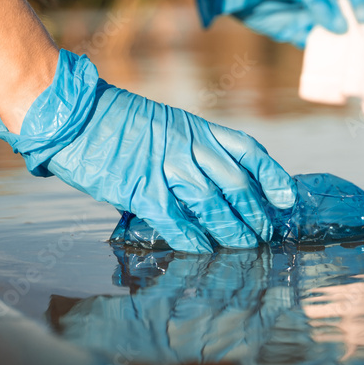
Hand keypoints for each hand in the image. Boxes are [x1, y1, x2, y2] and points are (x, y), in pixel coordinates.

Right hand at [0, 50, 296, 252]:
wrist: (75, 114)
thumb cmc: (114, 121)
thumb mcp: (163, 125)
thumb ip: (187, 150)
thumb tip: (209, 183)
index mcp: (196, 129)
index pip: (247, 151)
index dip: (272, 176)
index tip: (288, 198)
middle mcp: (189, 147)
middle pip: (236, 184)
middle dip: (256, 213)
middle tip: (268, 234)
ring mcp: (166, 168)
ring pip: (212, 204)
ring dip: (232, 230)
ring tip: (247, 247)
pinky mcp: (140, 189)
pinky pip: (175, 219)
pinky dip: (192, 237)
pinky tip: (203, 250)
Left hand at [195, 0, 363, 47]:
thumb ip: (320, 2)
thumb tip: (343, 26)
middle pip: (350, 16)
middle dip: (359, 30)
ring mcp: (309, 16)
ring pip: (334, 34)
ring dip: (342, 46)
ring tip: (350, 59)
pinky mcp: (293, 31)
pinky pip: (313, 45)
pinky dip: (322, 54)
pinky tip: (328, 63)